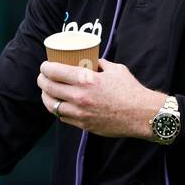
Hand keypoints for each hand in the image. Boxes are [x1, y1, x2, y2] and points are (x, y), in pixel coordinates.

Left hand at [37, 58, 165, 138]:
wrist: (142, 115)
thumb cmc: (130, 90)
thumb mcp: (115, 69)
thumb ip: (99, 64)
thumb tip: (90, 59)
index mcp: (86, 80)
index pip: (54, 72)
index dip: (45, 67)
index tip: (45, 66)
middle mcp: (79, 96)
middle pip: (48, 87)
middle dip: (42, 80)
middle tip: (43, 77)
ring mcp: (80, 112)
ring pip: (52, 105)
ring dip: (46, 97)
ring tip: (46, 92)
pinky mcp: (83, 124)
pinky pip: (63, 117)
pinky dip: (58, 110)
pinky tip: (58, 104)